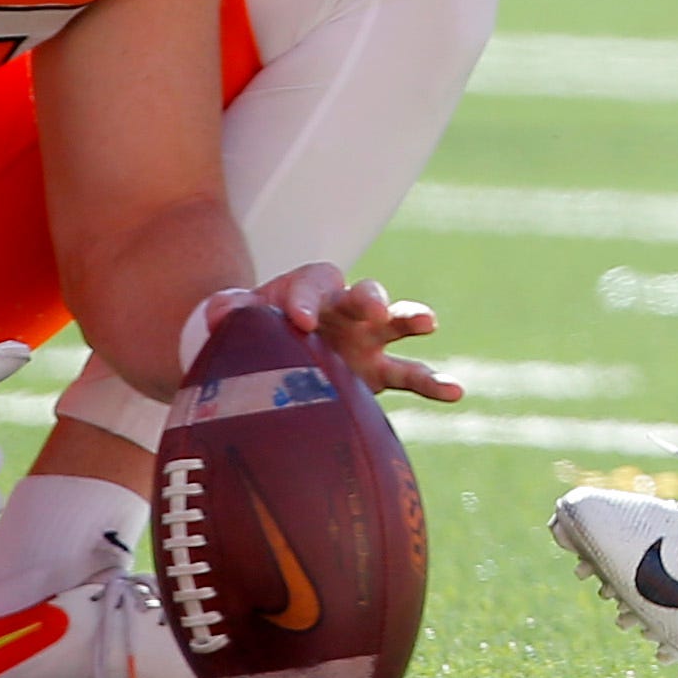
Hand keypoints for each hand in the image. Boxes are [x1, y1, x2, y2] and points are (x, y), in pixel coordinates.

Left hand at [189, 269, 461, 405]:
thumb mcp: (237, 317)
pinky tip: (456, 392)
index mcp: (312, 288)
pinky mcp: (377, 374)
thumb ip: (229, 310)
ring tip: (429, 323)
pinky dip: (434, 384)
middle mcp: (346, 309)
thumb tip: (220, 313)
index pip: (312, 285)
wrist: (270, 358)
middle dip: (369, 299)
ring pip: (396, 324)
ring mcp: (367, 340)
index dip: (305, 299)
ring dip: (412, 320)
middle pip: (364, 293)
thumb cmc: (255, 331)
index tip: (297, 321)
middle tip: (372, 308)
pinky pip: (410, 376)